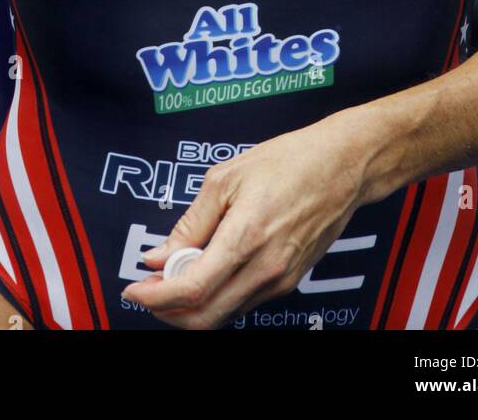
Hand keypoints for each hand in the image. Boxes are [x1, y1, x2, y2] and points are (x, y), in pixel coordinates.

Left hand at [121, 111, 370, 329]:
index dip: (155, 297)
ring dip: (192, 305)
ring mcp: (281, 279)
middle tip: (147, 291)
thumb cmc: (288, 161)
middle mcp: (265, 268)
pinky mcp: (290, 280)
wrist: (344, 165)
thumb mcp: (226, 178)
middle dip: (168, 311)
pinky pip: (244, 300)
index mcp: (245, 237)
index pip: (191, 289)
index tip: (133, 290)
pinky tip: (206, 270)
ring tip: (172, 275)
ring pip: (225, 313)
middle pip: (206, 316)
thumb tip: (158, 255)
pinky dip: (217, 295)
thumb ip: (190, 222)